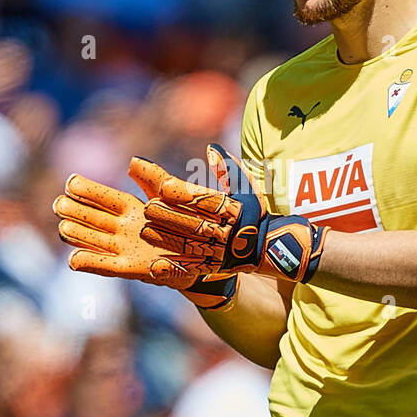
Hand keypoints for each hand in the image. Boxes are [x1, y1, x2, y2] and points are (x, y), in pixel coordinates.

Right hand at [53, 172, 237, 309]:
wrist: (204, 258)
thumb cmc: (187, 223)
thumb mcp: (173, 198)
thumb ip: (154, 180)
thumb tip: (132, 160)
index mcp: (135, 210)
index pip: (108, 198)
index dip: (90, 191)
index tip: (70, 181)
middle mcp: (126, 229)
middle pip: (96, 219)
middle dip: (78, 212)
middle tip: (58, 203)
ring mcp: (126, 249)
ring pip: (97, 240)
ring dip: (80, 235)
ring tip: (62, 227)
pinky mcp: (131, 269)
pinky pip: (108, 266)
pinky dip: (92, 263)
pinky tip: (73, 260)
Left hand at [130, 143, 326, 282]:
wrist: (269, 246)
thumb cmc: (253, 212)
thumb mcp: (245, 188)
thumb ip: (227, 168)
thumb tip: (210, 148)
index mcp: (230, 209)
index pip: (204, 200)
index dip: (183, 194)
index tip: (164, 186)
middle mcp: (224, 230)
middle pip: (193, 223)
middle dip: (169, 216)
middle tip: (148, 208)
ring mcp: (219, 251)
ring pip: (189, 245)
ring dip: (167, 239)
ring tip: (147, 231)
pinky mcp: (214, 267)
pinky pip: (192, 268)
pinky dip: (174, 268)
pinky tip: (156, 265)